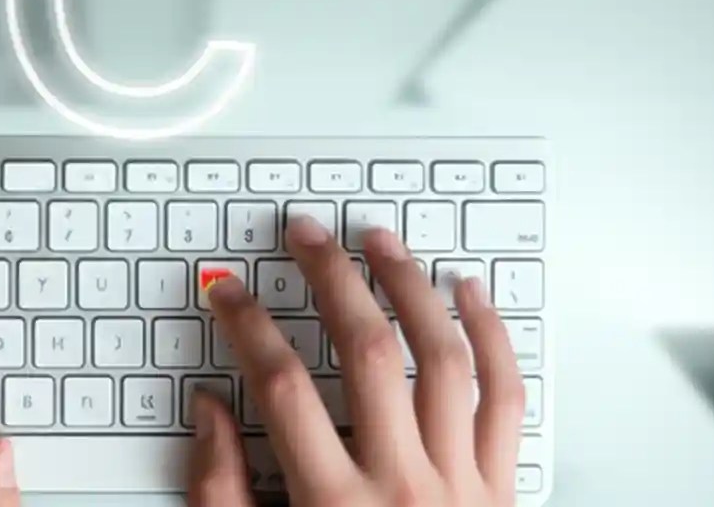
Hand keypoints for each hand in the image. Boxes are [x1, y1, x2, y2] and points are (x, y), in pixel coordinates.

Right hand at [188, 220, 523, 505]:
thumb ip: (223, 493)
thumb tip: (208, 412)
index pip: (280, 387)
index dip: (247, 326)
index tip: (227, 293)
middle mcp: (400, 486)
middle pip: (366, 352)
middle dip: (330, 278)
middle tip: (304, 233)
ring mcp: (459, 484)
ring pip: (441, 360)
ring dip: (410, 287)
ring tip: (379, 240)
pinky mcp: (502, 488)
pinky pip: (505, 397)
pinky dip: (491, 336)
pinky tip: (469, 293)